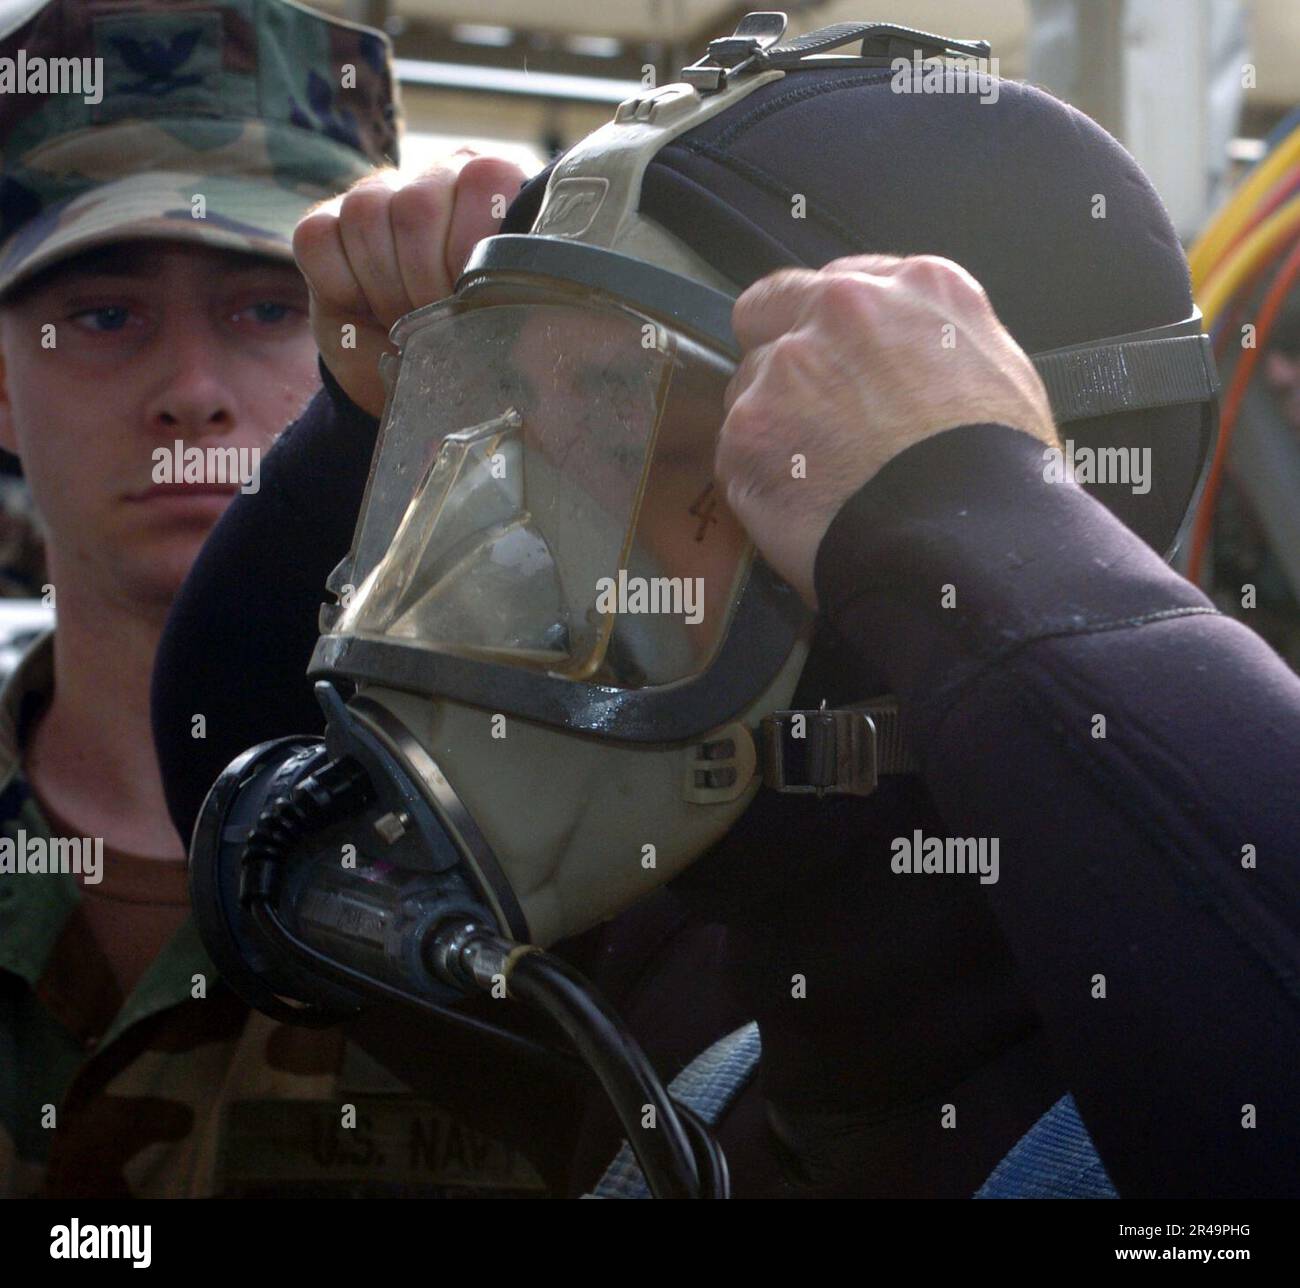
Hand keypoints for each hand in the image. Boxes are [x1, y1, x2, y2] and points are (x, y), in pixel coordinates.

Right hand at [293, 151, 527, 416]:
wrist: (412, 377)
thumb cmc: (474, 347)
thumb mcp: (514, 329)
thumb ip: (533, 308)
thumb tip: (542, 325)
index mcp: (499, 189)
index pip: (483, 179)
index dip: (470, 251)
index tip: (470, 301)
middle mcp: (439, 176)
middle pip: (418, 206)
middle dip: (424, 283)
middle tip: (433, 319)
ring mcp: (378, 194)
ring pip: (366, 215)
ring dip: (385, 288)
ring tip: (403, 319)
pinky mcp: (325, 222)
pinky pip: (320, 238)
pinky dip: (341, 285)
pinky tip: (364, 306)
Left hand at [715, 254, 1057, 606]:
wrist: (971, 546)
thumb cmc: (1000, 478)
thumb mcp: (1000, 374)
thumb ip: (934, 341)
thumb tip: (906, 358)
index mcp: (915, 288)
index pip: (835, 284)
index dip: (826, 330)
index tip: (832, 364)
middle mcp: (842, 309)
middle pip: (770, 317)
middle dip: (779, 358)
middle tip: (806, 419)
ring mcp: (787, 367)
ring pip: (748, 387)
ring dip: (769, 425)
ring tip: (817, 480)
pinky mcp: (748, 430)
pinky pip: (734, 449)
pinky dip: (757, 480)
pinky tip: (801, 507)